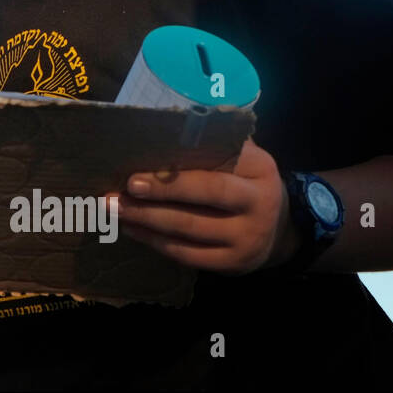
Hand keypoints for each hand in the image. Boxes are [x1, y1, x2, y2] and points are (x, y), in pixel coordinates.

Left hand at [107, 137, 296, 274]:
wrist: (278, 231)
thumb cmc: (243, 183)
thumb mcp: (242, 159)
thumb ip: (212, 145)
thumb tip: (159, 128)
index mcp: (259, 170)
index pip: (219, 163)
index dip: (182, 166)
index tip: (144, 164)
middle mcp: (259, 204)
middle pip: (205, 194)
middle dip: (162, 190)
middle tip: (125, 186)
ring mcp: (247, 238)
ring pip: (189, 228)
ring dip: (146, 217)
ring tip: (114, 207)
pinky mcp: (231, 264)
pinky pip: (186, 253)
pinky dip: (154, 241)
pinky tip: (130, 229)